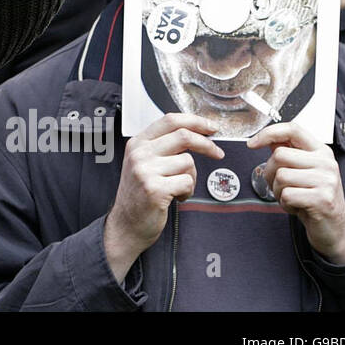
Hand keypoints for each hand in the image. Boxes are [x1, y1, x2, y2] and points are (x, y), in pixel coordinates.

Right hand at [103, 113, 224, 282]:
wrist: (126, 224)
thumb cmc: (139, 195)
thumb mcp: (143, 163)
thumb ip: (162, 147)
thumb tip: (194, 134)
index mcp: (137, 143)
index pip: (170, 120)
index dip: (195, 121)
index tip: (211, 127)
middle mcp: (139, 153)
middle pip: (183, 136)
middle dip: (207, 144)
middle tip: (218, 153)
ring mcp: (145, 170)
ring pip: (188, 162)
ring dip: (192, 177)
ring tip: (179, 188)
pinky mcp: (155, 189)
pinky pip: (187, 182)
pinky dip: (188, 191)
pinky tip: (176, 197)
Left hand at [248, 122, 344, 264]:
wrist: (333, 227)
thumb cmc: (314, 197)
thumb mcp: (304, 170)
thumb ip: (289, 153)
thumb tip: (269, 139)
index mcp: (321, 151)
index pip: (292, 129)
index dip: (268, 133)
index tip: (252, 144)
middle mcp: (326, 163)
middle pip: (279, 155)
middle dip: (270, 172)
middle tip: (281, 185)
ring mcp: (327, 180)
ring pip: (281, 176)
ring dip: (278, 190)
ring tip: (292, 196)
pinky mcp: (322, 199)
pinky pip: (287, 195)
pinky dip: (285, 203)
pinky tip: (296, 206)